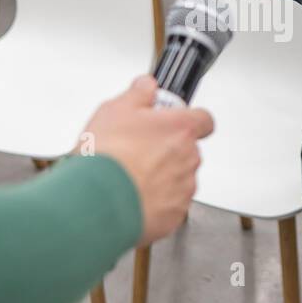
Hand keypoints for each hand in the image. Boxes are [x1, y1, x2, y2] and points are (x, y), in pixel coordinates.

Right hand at [77, 75, 214, 243]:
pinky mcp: (174, 216)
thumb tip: (146, 86)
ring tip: (131, 178)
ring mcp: (183, 189)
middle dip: (168, 150)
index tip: (175, 121)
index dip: (191, 119)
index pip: (204, 119)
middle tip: (139, 151)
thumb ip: (138, 94)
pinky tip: (132, 197)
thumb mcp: (114, 110)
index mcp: (180, 129)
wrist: (97, 201)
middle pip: (188, 150)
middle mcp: (188, 158)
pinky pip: (170, 205)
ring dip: (162, 177)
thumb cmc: (107, 157)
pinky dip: (156, 203)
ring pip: (180, 179)